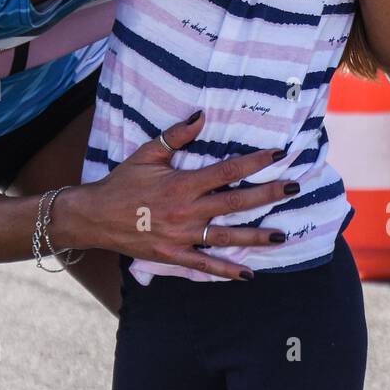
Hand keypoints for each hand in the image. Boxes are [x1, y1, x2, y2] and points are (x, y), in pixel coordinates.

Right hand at [61, 111, 295, 280]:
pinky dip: (226, 271)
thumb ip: (176, 136)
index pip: (227, 171)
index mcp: (183, 184)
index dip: (255, 162)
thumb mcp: (147, 153)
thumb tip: (202, 115)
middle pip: (236, 204)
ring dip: (256, 236)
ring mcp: (181, 236)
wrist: (94, 216)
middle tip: (295, 188)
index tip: (279, 154)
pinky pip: (204, 265)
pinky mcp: (173, 256)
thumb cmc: (122, 182)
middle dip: (268, 195)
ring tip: (283, 234)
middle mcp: (187, 211)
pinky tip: (248, 274)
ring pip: (226, 237)